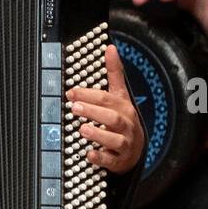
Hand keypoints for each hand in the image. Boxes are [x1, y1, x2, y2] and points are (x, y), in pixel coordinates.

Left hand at [67, 44, 144, 174]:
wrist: (136, 150)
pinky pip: (111, 160)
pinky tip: (89, 154)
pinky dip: (101, 157)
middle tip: (74, 107)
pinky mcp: (120, 160)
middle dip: (93, 111)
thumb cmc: (123, 120)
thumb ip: (115, 73)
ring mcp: (124, 143)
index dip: (89, 94)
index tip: (71, 92)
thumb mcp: (121, 96)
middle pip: (112, 117)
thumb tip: (110, 47)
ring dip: (98, 134)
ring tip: (82, 129)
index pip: (107, 98)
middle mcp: (126, 124)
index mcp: (123, 107)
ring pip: (114, 139)